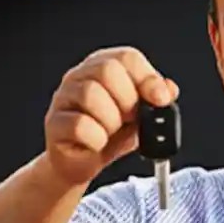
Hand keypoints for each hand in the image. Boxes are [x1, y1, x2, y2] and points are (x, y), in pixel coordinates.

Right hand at [42, 46, 179, 186]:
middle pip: (107, 70)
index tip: (160, 99)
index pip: (126, 57)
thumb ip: (154, 101)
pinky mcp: (54, 123)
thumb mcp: (139, 117)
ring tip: (110, 132)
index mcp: (102, 67)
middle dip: (127, 100)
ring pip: (91, 95)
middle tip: (129, 119)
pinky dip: (96, 139)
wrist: (82, 164)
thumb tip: (169, 89)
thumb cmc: (108, 137)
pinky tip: (97, 144)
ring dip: (111, 121)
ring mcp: (63, 98)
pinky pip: (78, 125)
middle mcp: (80, 76)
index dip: (147, 78)